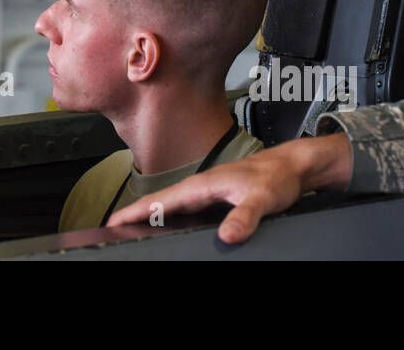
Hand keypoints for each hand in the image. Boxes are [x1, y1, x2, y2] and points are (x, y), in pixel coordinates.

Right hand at [106, 132, 352, 243]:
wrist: (291, 167)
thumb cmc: (276, 176)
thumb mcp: (262, 198)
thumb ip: (244, 216)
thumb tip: (227, 236)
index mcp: (201, 185)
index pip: (160, 200)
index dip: (134, 210)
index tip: (112, 221)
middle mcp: (199, 188)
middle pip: (159, 204)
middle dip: (134, 215)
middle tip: (113, 231)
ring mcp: (206, 194)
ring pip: (171, 208)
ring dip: (151, 218)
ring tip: (132, 231)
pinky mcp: (214, 200)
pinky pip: (185, 212)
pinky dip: (170, 219)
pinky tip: (168, 230)